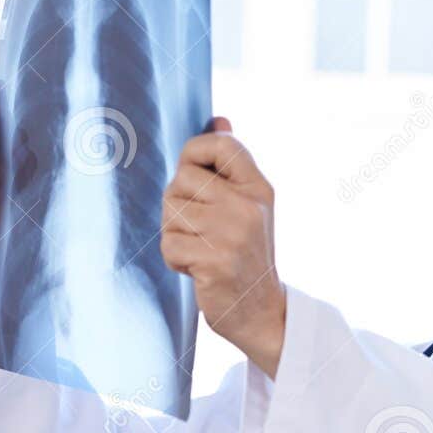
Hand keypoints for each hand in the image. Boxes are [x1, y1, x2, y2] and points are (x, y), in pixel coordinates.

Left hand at [161, 119, 286, 375]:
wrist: (263, 313)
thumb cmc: (247, 255)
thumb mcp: (248, 206)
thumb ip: (230, 165)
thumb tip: (219, 119)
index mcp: (259, 188)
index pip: (220, 145)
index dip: (194, 153)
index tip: (195, 178)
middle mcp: (249, 206)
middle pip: (182, 179)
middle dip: (179, 205)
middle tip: (201, 230)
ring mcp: (233, 233)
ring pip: (171, 212)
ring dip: (176, 234)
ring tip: (201, 250)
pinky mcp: (214, 260)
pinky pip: (169, 243)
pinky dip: (176, 260)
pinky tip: (197, 270)